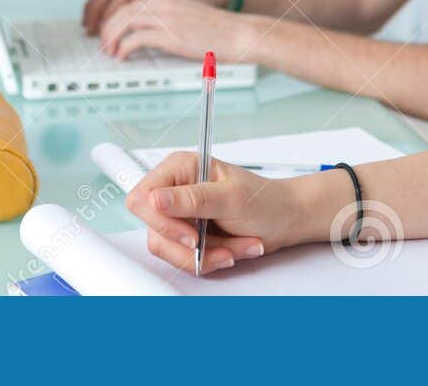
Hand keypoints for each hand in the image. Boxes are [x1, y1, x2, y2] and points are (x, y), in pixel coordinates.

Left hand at [97, 0, 254, 62]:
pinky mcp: (171, 35)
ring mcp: (167, 18)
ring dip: (111, 37)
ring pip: (125, 22)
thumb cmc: (221, 32)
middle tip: (103, 43)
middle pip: (123, 10)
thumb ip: (171, 21)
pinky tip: (123, 56)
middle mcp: (165, 3)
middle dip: (108, 27)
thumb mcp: (190, 18)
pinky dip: (124, 48)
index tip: (109, 30)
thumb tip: (153, 36)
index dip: (115, 17)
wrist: (241, 34)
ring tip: (109, 51)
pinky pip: (136, 39)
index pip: (131, 2)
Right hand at [124, 151, 310, 273]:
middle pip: (154, 230)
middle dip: (191, 245)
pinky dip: (211, 260)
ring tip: (234, 247)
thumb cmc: (264, 200)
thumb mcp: (230, 198)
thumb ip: (191, 199)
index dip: (160, 221)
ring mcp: (180, 215)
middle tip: (217, 244)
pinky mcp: (188, 235)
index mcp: (180, 168)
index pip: (142, 197)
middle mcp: (175, 190)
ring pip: (168, 249)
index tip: (191, 235)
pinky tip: (232, 249)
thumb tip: (155, 199)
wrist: (284, 219)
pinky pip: (183, 258)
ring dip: (206, 255)